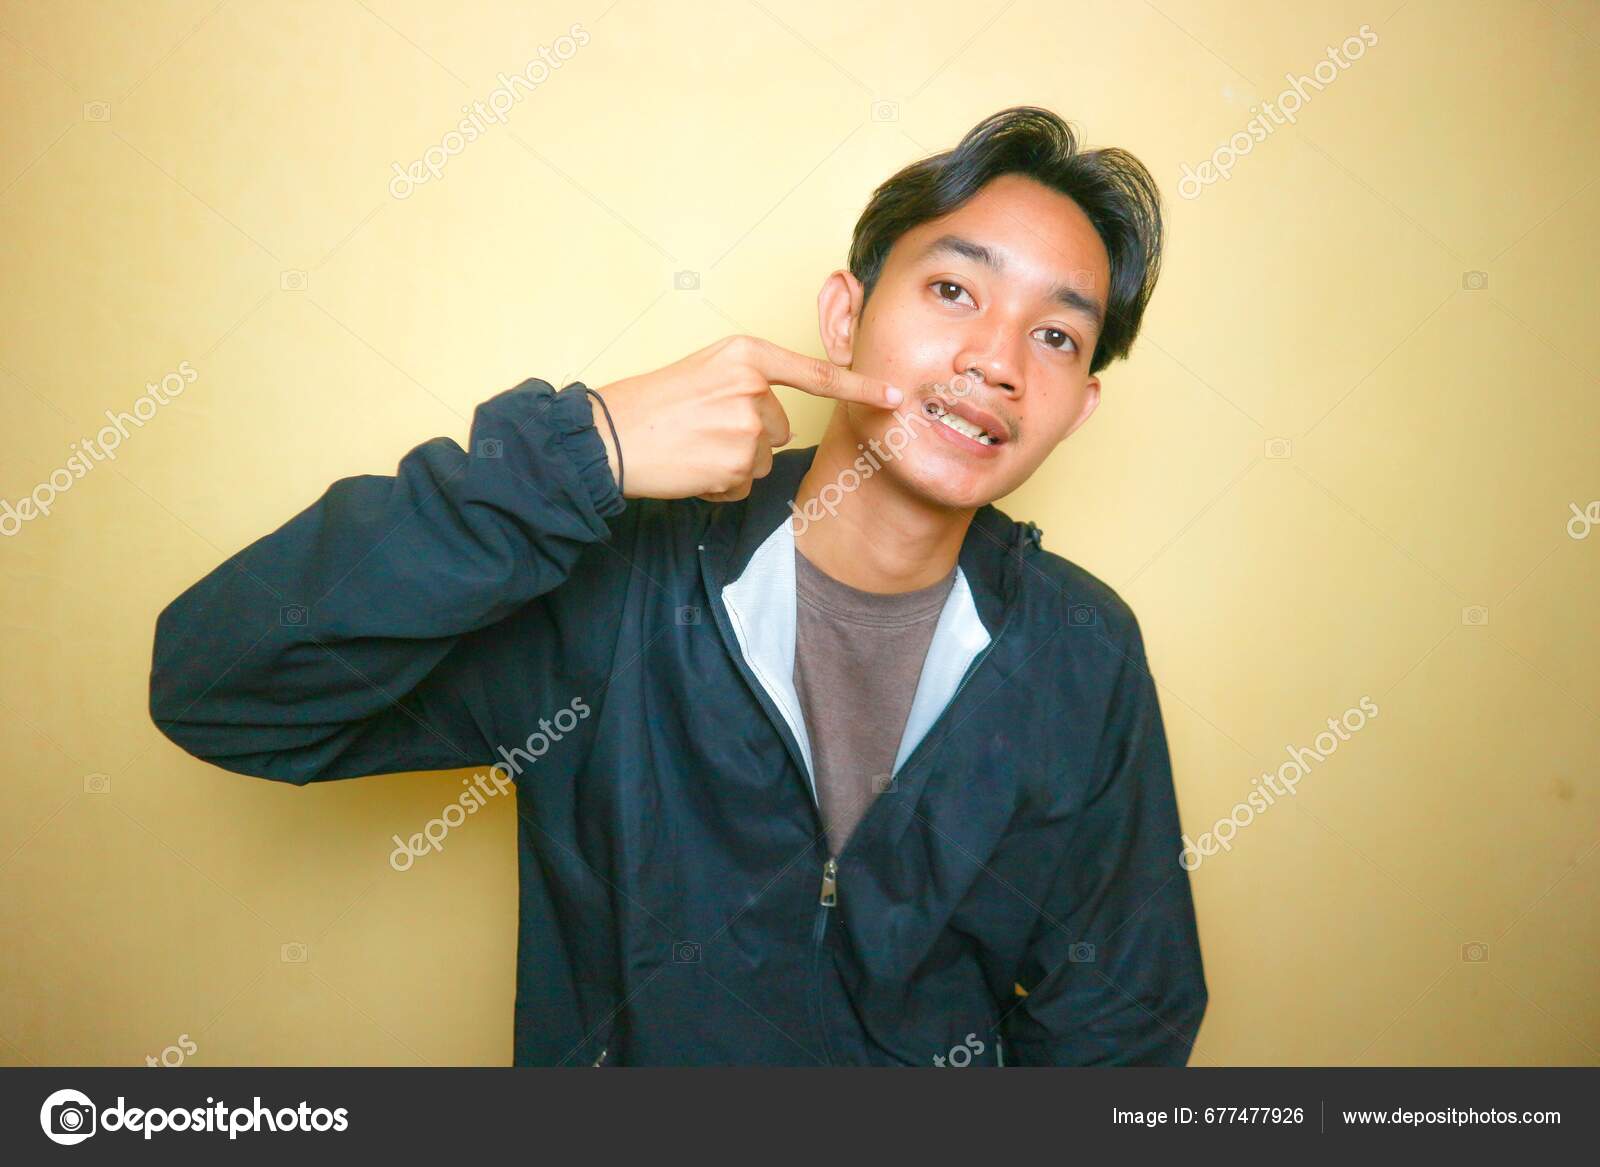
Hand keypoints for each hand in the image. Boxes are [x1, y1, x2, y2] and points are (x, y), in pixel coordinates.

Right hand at [587, 335, 903, 501]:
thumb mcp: (705, 371)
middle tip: (700, 431)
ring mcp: (746, 425)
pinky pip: (744, 484)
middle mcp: (752, 385)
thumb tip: (776, 412)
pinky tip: (690, 468)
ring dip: (732, 463)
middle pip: (780, 428)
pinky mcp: (736, 462)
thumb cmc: (651, 405)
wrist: (609, 436)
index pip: (815, 374)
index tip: (895, 396)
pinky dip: (719, 485)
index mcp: (746, 354)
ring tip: (692, 449)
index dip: (860, 386)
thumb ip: (747, 381)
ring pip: (762, 458)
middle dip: (748, 438)